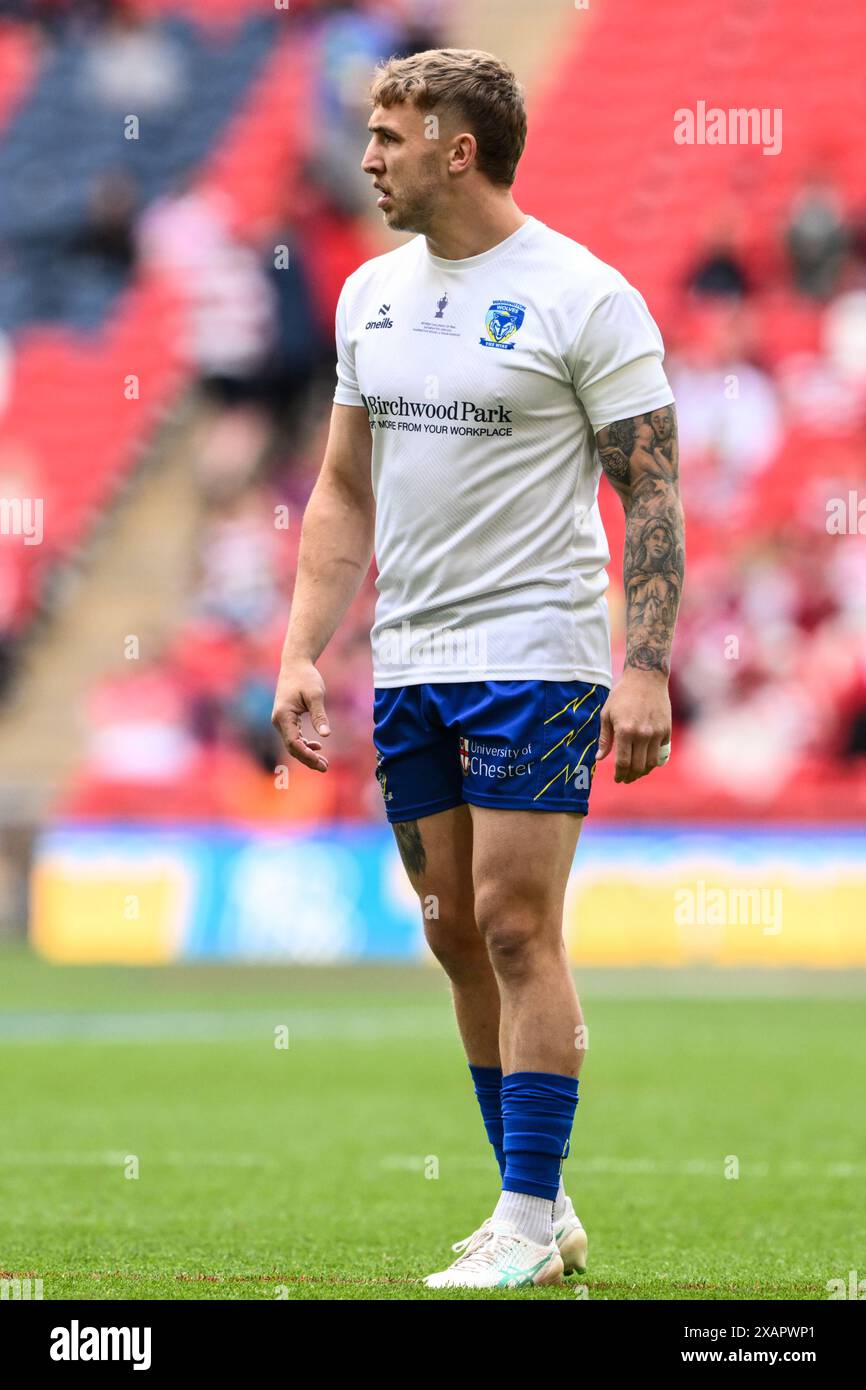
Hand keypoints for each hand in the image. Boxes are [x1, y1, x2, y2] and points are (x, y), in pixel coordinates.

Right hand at [271, 657, 330, 772]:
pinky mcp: (286, 719)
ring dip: (307, 753)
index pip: (293, 743)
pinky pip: (294, 737)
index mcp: (283, 716)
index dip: (306, 754)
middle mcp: (279, 721)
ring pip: (293, 744)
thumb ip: (319, 715)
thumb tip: (327, 735)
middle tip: (325, 768)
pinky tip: (317, 746)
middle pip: (292, 747)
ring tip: (323, 763)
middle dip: (308, 759)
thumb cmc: (306, 678)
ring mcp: (281, 721)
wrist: (295, 664)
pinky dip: (304, 744)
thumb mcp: (316, 695)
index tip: (320, 762)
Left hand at [597, 667, 670, 783]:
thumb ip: (604, 738)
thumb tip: (599, 758)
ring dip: (643, 772)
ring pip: (652, 763)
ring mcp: (656, 732)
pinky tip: (647, 760)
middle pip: (638, 766)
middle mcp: (642, 734)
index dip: (620, 775)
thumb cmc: (622, 694)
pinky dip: (654, 760)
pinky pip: (662, 752)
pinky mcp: (666, 730)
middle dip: (631, 777)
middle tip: (626, 779)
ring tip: (636, 773)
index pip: (623, 762)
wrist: (646, 677)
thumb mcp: (607, 714)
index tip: (617, 779)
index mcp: (625, 731)